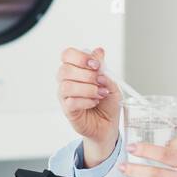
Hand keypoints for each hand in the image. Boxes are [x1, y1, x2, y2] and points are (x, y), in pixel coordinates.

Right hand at [57, 46, 119, 166]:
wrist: (109, 124)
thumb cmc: (107, 103)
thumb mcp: (111, 83)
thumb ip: (103, 68)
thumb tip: (98, 52)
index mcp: (76, 69)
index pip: (67, 55)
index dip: (80, 57)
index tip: (96, 65)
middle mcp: (67, 80)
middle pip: (65, 69)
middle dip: (86, 74)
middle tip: (100, 81)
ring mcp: (65, 96)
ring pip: (67, 85)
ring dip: (87, 89)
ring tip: (100, 94)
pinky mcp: (68, 110)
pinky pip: (70, 101)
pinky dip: (86, 101)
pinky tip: (94, 102)